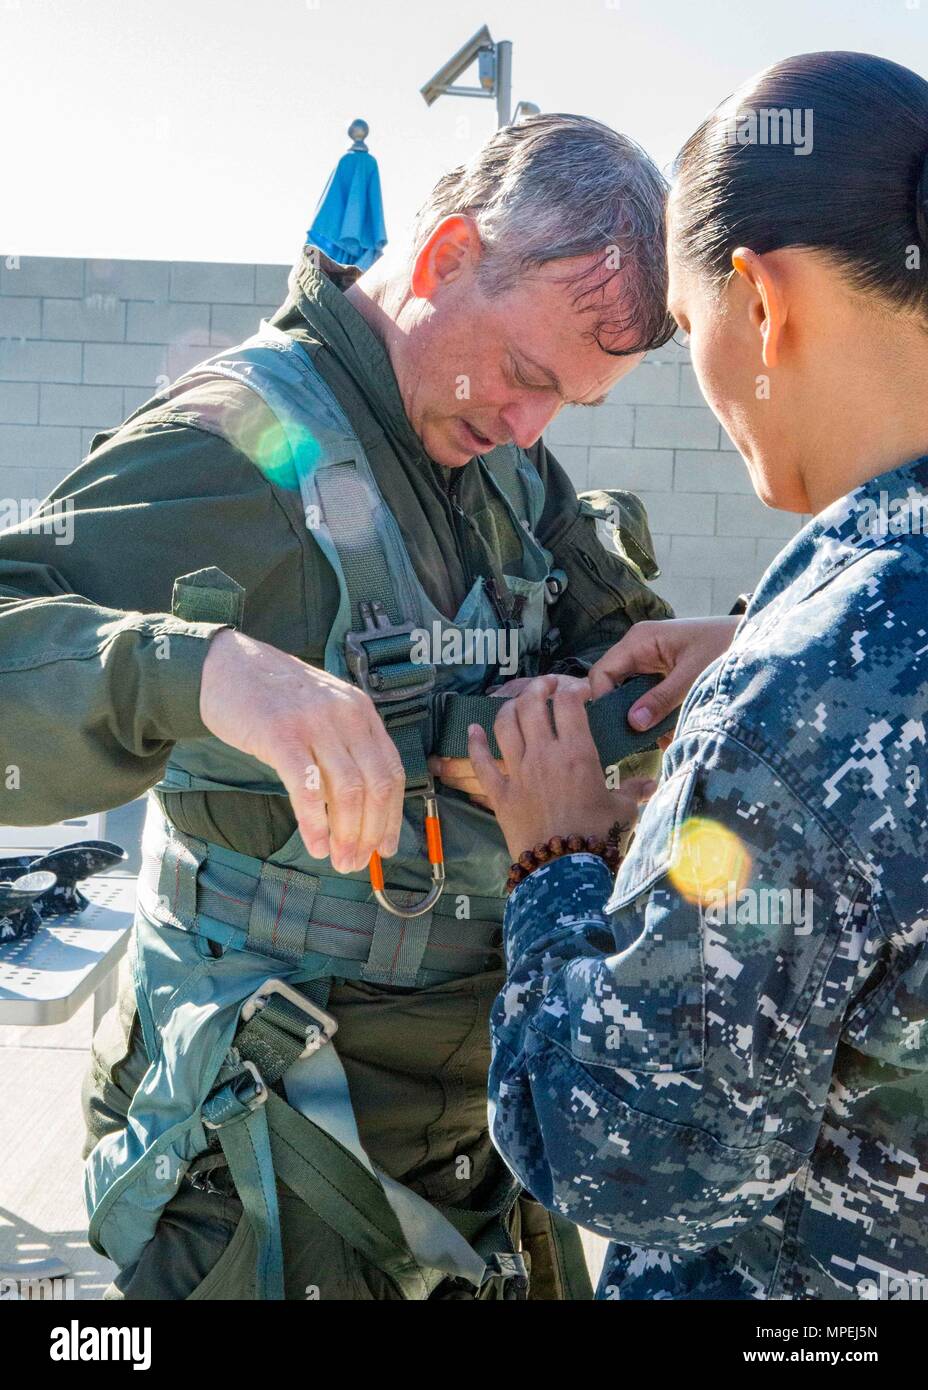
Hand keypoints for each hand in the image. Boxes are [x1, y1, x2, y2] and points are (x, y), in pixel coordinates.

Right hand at [199, 629, 404, 872]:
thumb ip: (343, 747)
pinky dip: (315, 822)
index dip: (391, 815)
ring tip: (338, 860)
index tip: (386, 846)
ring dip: (346, 834)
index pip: (391, 770)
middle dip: (371, 832)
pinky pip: (308, 788)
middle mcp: (345, 715)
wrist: (224, 665)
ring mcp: (314, 724)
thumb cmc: (273, 696)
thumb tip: (359, 808)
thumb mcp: (323, 710)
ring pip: (347, 790)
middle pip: (375, 785)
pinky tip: (315, 843)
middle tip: (357, 861)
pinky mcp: (281, 735)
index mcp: (360, 712)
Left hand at [467, 674, 655, 860]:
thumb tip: (651, 783)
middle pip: (532, 704)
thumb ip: (633, 790)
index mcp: (576, 753)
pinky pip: (480, 762)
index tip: (580, 690)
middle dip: (539, 687)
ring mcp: (518, 773)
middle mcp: (543, 755)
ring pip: (504, 724)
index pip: (569, 703)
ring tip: (517, 702)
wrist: (564, 871)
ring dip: (509, 707)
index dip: (573, 688)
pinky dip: (474, 743)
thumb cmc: (597, 838)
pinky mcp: (499, 794)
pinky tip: (472, 730)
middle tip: (547, 685)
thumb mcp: (623, 810)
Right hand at [588, 617, 739, 737]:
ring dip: (643, 719)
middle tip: (633, 742)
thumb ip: (663, 698)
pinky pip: (649, 698)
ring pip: (631, 697)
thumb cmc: (725, 644)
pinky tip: (670, 732)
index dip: (602, 701)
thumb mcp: (693, 674)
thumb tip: (633, 723)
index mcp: (640, 640)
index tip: (614, 730)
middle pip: (613, 687)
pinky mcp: (663, 675)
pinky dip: (657, 716)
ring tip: (659, 739)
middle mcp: (639, 650)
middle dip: (623, 715)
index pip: (602, 672)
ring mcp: (650, 662)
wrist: (758, 638)